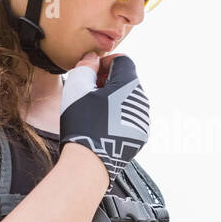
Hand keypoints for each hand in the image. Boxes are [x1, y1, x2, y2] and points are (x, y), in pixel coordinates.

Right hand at [59, 51, 149, 185]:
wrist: (89, 162)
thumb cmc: (82, 123)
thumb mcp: (77, 87)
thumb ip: (86, 66)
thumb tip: (93, 59)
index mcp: (129, 85)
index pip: (123, 61)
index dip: (105, 63)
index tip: (91, 73)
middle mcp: (142, 100)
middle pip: (126, 80)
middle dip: (108, 81)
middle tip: (89, 91)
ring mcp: (143, 120)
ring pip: (128, 99)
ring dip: (113, 98)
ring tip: (93, 109)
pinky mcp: (141, 135)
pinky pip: (130, 117)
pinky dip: (117, 115)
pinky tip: (101, 124)